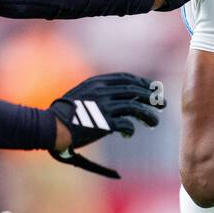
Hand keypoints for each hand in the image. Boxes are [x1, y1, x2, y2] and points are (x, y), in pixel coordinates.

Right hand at [48, 72, 163, 178]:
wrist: (51, 125)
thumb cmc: (65, 113)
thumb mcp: (81, 94)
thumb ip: (99, 93)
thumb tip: (119, 98)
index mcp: (97, 82)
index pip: (126, 78)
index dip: (142, 83)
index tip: (152, 89)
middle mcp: (102, 91)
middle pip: (134, 91)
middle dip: (151, 98)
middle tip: (162, 105)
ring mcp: (104, 107)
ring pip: (135, 108)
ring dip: (148, 115)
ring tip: (154, 122)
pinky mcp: (104, 123)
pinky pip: (126, 125)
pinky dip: (130, 129)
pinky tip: (128, 134)